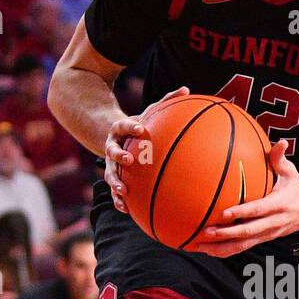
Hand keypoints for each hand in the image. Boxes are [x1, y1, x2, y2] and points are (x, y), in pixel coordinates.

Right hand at [104, 88, 188, 212]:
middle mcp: (113, 146)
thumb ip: (167, 101)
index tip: (141, 129)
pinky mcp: (114, 177)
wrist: (117, 138)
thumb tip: (187, 89)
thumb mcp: (150, 112)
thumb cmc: (141, 126)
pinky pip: (114, 191)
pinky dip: (119, 199)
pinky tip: (126, 209)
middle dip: (119, 156)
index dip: (131, 127)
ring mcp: (111, 164)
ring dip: (115, 183)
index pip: (123, 126)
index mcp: (121, 130)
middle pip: (112, 151)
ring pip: (110, 173)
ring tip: (123, 191)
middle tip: (129, 160)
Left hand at [192, 141, 298, 256]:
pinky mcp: (263, 239)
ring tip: (202, 246)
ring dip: (222, 247)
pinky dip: (226, 251)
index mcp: (279, 205)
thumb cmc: (297, 188)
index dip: (242, 212)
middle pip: (248, 231)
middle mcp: (273, 222)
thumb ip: (280, 158)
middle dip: (227, 234)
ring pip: (244, 244)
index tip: (224, 213)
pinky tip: (209, 251)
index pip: (258, 209)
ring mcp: (268, 234)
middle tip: (206, 232)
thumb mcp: (291, 172)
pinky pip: (243, 247)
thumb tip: (278, 142)